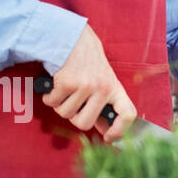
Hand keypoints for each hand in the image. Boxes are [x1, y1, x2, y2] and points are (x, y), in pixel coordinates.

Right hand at [46, 25, 135, 141]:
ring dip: (60, 104)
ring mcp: (86, 86)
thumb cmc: (89, 66)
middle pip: (84, 124)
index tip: (107, 137)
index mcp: (115, 89)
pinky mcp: (67, 82)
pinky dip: (50, 96)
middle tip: (74, 104)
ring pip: (65, 114)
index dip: (120, 131)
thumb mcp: (104, 82)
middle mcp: (103, 88)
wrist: (75, 40)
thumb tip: (105, 131)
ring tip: (66, 89)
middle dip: (74, 117)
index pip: (128, 114)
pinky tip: (56, 84)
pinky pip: (52, 102)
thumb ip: (104, 105)